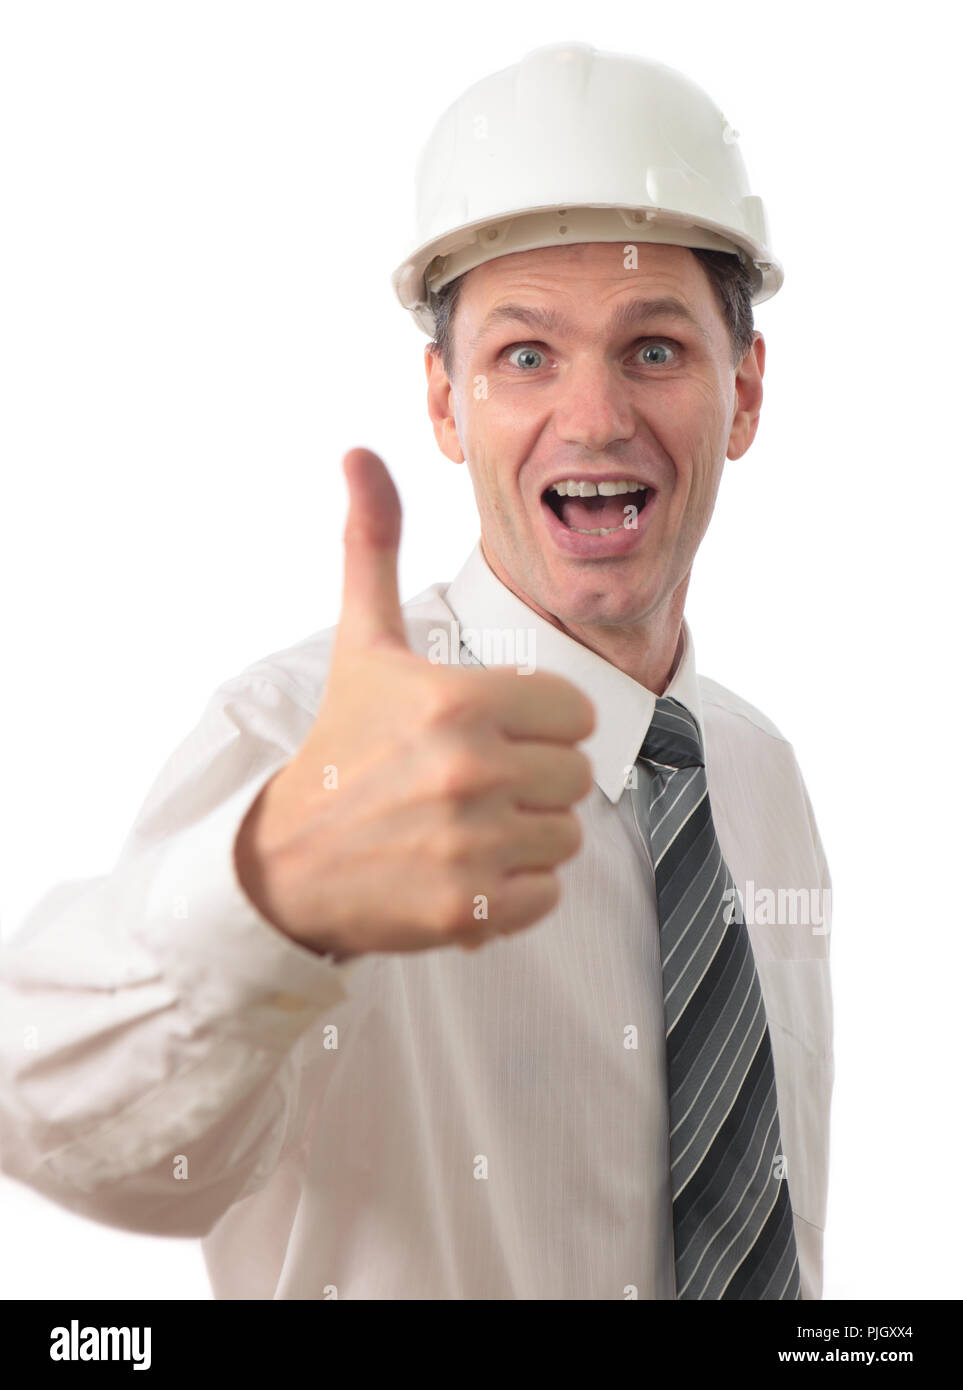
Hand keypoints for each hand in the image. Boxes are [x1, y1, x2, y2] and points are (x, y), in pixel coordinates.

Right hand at [234, 447, 595, 957]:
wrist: (286, 862)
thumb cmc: (340, 745)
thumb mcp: (363, 644)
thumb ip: (372, 546)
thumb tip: (357, 451)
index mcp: (460, 700)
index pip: (575, 713)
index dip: (538, 723)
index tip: (486, 733)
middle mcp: (469, 771)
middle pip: (575, 776)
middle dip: (533, 781)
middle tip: (469, 785)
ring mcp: (469, 845)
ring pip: (566, 837)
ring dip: (525, 836)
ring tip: (463, 828)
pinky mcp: (468, 909)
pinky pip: (548, 896)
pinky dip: (514, 893)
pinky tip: (462, 871)